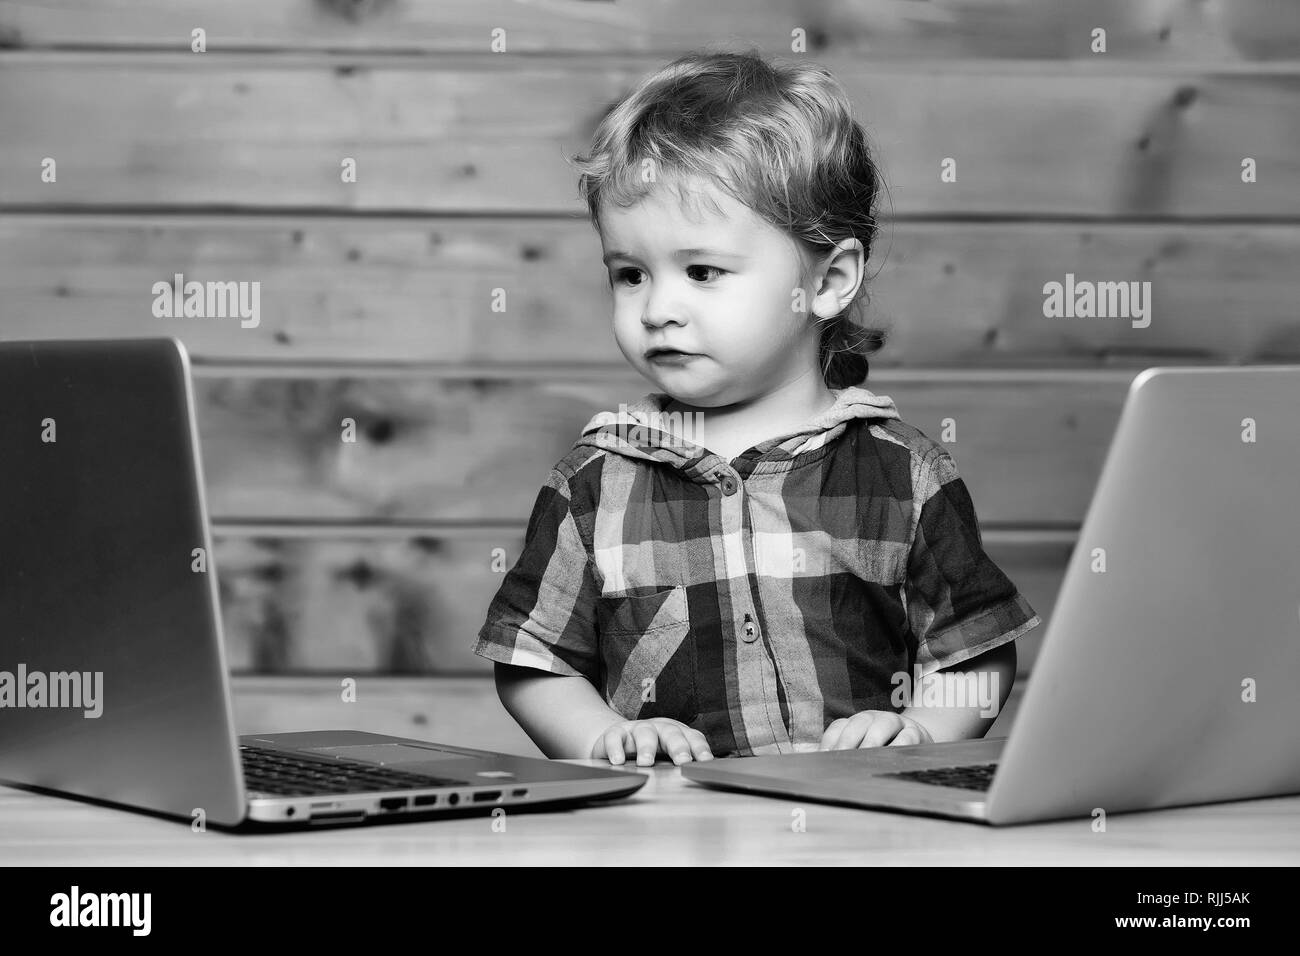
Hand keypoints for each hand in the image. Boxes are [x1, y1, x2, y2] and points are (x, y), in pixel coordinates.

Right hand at [592, 718, 713, 766]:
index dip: (699, 748)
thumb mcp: (666, 757)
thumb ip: (682, 765)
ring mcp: (636, 729)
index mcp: (675, 734)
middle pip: (671, 732)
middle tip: (683, 760)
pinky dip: (616, 748)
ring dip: (647, 747)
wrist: (617, 742)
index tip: (706, 761)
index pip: (691, 737)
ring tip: (646, 763)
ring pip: (644, 732)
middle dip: (678, 746)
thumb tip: (704, 778)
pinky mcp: (615, 734)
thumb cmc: (648, 752)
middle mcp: (658, 729)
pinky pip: (615, 737)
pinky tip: (618, 761)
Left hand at [819, 711, 934, 749]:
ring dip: (872, 740)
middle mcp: (873, 718)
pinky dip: (900, 745)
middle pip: (858, 723)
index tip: (823, 757)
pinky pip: (907, 736)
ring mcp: (894, 722)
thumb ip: (836, 752)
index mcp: (856, 722)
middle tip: (840, 759)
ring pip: (882, 725)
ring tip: (865, 758)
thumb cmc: (881, 747)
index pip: (839, 726)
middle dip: (848, 740)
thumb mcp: (859, 747)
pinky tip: (892, 759)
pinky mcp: (915, 732)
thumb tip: (805, 757)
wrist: (917, 738)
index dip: (830, 741)